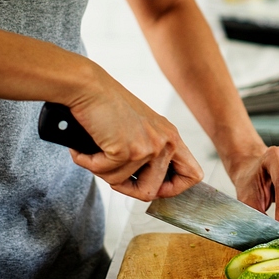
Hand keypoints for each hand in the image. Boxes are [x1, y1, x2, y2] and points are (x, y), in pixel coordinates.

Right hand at [65, 72, 202, 201]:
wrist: (88, 87)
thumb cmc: (107, 106)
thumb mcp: (140, 129)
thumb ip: (150, 154)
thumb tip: (150, 190)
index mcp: (171, 137)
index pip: (193, 175)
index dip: (173, 189)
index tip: (152, 187)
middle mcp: (165, 142)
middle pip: (151, 192)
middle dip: (126, 187)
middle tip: (109, 168)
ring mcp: (148, 147)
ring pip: (121, 184)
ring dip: (102, 170)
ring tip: (95, 148)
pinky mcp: (127, 150)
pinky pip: (104, 173)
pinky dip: (88, 162)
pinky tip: (85, 147)